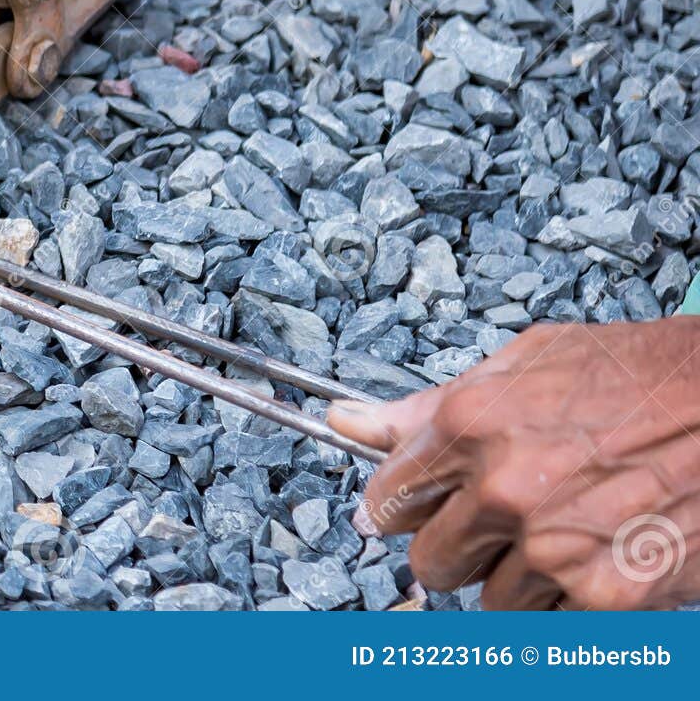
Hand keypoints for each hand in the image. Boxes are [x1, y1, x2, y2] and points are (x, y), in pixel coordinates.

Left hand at [328, 319, 699, 608]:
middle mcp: (504, 489)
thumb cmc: (637, 376)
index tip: (412, 509)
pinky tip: (598, 550)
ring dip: (516, 576)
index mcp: (472, 426)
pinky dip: (569, 598)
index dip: (399, 506)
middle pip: (431, 561)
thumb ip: (428, 406)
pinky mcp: (606, 595)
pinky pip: (552, 619)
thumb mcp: (523, 365)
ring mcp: (553, 547)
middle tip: (497, 523)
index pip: (390, 497)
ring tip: (563, 529)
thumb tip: (347, 420)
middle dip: (456, 547)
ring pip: (492, 599)